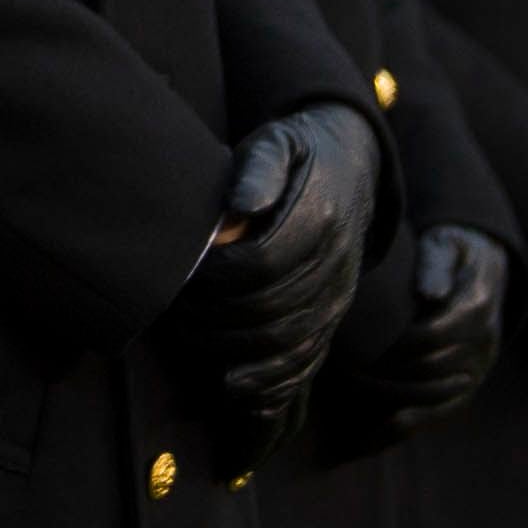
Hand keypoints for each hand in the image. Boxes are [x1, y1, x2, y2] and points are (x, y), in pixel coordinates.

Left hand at [169, 102, 378, 408]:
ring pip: (286, 342)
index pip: (261, 265)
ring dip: (233, 349)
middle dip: (215, 316)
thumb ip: (258, 169)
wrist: (351, 170)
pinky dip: (271, 381)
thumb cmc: (297, 154)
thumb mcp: (276, 142)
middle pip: (269, 310)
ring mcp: (340, 296)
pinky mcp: (335, 317)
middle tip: (176, 308)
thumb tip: (242, 209)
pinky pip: (308, 360)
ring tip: (191, 335)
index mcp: (320, 218)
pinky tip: (235, 386)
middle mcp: (336, 264)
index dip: (216, 277)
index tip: (184, 272)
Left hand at [359, 225, 508, 439]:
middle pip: (432, 369)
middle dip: (389, 375)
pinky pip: (443, 411)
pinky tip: (382, 434)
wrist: (484, 268)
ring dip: (398, 406)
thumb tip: (430, 294)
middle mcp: (485, 343)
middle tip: (348, 377)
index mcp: (477, 307)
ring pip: (438, 397)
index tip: (363, 349)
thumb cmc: (451, 252)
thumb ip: (436, 265)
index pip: (434, 336)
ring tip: (359, 414)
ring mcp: (479, 368)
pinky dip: (414, 423)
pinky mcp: (470, 383)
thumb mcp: (446, 246)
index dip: (398, 345)